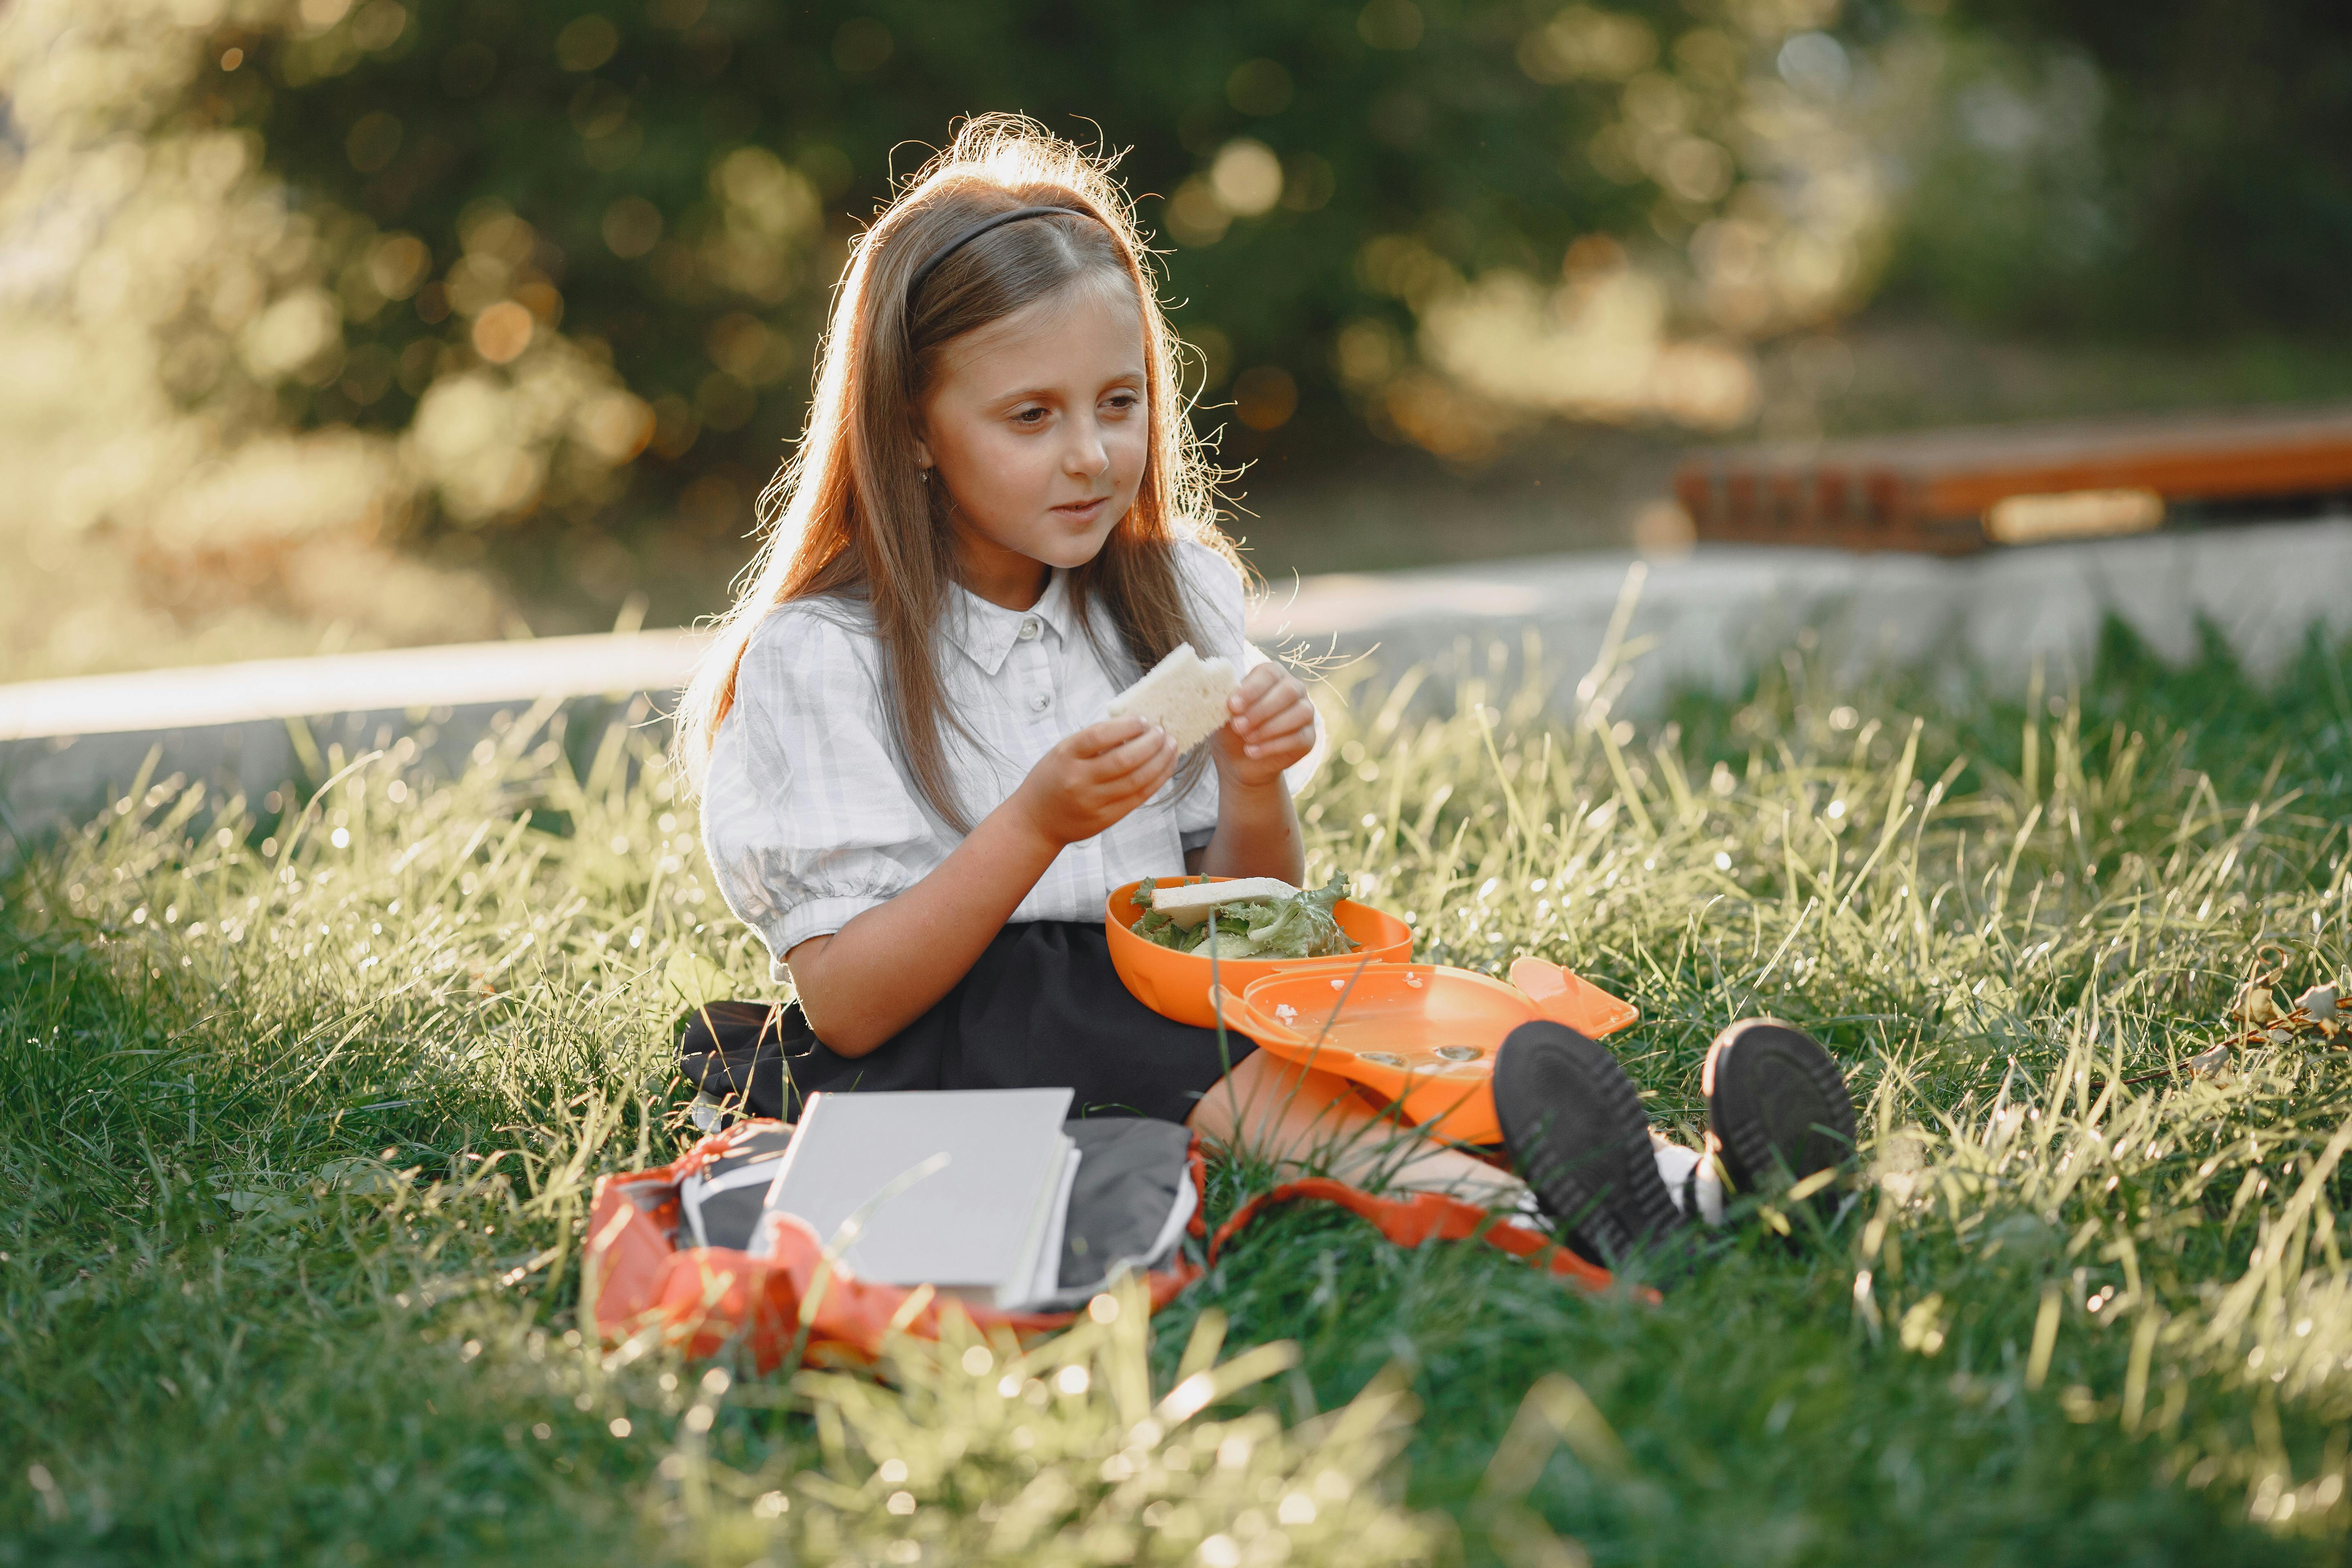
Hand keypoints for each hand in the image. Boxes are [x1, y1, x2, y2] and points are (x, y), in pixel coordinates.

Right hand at [1012, 716, 1178, 847]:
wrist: (1036, 822)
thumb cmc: (1052, 779)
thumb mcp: (1062, 752)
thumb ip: (1093, 742)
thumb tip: (1135, 726)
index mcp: (1065, 756)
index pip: (1100, 736)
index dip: (1126, 726)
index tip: (1143, 720)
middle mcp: (1079, 780)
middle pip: (1125, 760)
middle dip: (1151, 743)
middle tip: (1163, 731)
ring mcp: (1093, 802)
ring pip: (1137, 780)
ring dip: (1160, 760)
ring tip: (1171, 746)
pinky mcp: (1105, 819)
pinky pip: (1138, 797)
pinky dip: (1157, 780)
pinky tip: (1166, 767)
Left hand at [1211, 662, 1316, 788]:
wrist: (1239, 760)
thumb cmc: (1230, 728)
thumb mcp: (1223, 713)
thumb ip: (1226, 701)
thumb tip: (1226, 695)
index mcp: (1272, 675)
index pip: (1269, 673)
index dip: (1252, 689)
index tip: (1232, 706)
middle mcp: (1293, 689)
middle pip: (1288, 691)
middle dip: (1261, 709)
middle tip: (1238, 726)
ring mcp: (1305, 712)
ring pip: (1300, 713)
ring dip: (1270, 727)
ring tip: (1246, 739)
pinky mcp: (1308, 737)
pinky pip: (1298, 738)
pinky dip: (1273, 746)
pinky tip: (1252, 751)